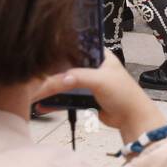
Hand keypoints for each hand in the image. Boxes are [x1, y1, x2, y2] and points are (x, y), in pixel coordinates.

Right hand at [34, 51, 165, 144]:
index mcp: (99, 55)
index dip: (60, 51)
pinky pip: (67, 97)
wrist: (132, 118)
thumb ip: (80, 77)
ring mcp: (88, 82)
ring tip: (34, 92)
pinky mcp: (85, 97)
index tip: (43, 56)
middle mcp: (92, 66)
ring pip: (65, 83)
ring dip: (52, 88)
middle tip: (35, 78)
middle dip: (52, 73)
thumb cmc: (125, 95)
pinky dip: (56, 100)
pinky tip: (44, 104)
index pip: (75, 48)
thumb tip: (60, 79)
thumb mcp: (101, 80)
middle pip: (67, 66)